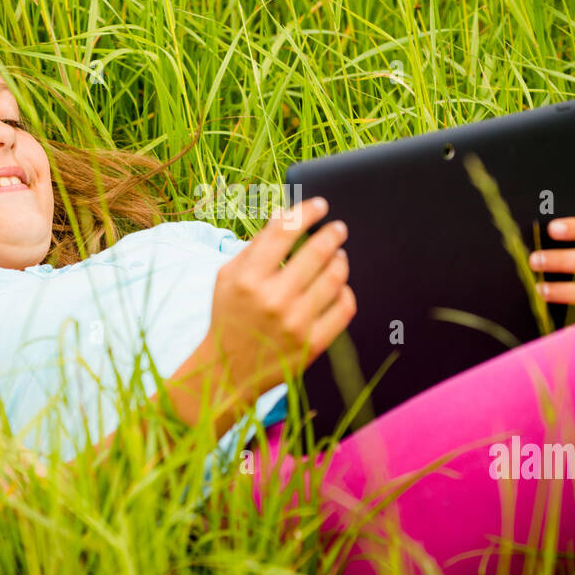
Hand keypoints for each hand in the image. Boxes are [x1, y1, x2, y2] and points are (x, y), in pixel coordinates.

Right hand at [199, 196, 356, 400]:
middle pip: (316, 252)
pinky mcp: (312, 344)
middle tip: (339, 228)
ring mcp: (295, 323)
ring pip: (334, 278)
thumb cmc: (229, 316)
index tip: (320, 204)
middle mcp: (273, 299)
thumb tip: (283, 213)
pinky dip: (345, 292)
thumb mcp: (229, 277)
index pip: (284, 231)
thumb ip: (256, 245)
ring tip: (339, 255)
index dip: (306, 212)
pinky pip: (343, 308)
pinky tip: (340, 286)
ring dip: (341, 260)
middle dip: (332, 233)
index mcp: (248, 279)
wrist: (228, 370)